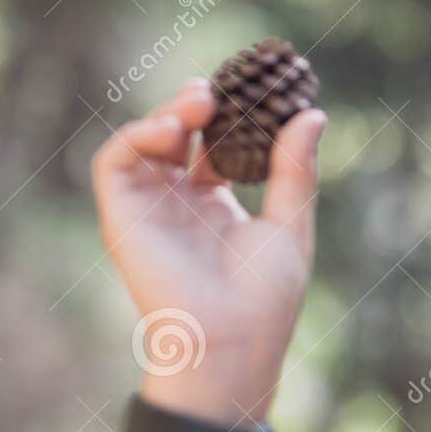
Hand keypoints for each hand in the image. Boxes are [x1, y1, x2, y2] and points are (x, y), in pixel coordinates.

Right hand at [91, 76, 327, 425]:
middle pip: (180, 136)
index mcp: (219, 207)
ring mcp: (150, 209)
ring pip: (146, 141)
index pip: (217, 146)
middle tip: (220, 90)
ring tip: (200, 102)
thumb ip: (295, 170)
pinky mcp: (122, 216)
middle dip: (197, 106)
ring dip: (167, 113)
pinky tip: (171, 129)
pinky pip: (116, 161)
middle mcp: (181, 204)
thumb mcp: (290, 226)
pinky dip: (138, 135)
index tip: (255, 91)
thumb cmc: (265, 298)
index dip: (232, 116)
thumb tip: (314, 114)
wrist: (230, 341)